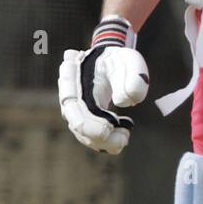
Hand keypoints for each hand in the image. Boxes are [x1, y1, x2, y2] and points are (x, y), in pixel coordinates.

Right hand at [58, 16, 148, 154]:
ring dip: (105, 143)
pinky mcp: (85, 120)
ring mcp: (75, 111)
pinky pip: (91, 138)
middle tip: (124, 138)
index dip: (89, 122)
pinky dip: (106, 143)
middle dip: (101, 137)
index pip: (73, 107)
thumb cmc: (119, 60)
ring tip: (126, 135)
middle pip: (77, 126)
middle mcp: (69, 97)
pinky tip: (122, 136)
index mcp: (73, 79)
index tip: (111, 125)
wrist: (110, 61)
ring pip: (84, 136)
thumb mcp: (131, 62)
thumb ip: (133, 78)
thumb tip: (123, 102)